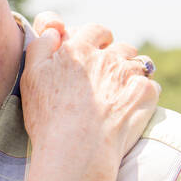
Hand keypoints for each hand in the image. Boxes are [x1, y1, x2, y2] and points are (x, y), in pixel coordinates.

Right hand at [21, 17, 159, 166]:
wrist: (75, 150)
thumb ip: (40, 46)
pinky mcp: (144, 93)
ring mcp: (127, 73)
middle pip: (120, 46)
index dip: (96, 38)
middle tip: (107, 76)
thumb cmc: (47, 118)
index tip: (95, 49)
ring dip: (132, 73)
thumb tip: (55, 31)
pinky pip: (151, 85)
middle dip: (117, 56)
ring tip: (120, 93)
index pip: (94, 30)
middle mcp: (105, 56)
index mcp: (77, 49)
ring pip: (138, 63)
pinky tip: (131, 108)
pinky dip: (143, 94)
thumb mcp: (30, 77)